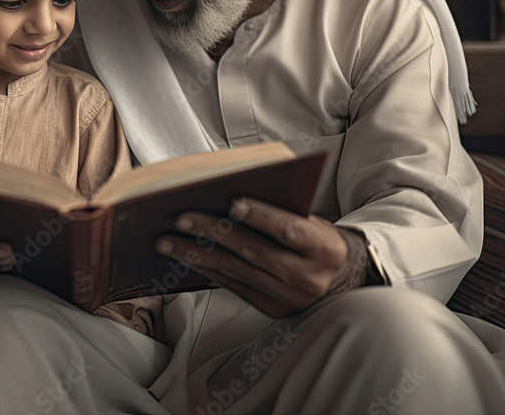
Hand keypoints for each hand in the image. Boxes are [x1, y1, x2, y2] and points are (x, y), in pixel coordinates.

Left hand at [155, 198, 365, 317]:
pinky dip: (206, 269)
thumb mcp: (312, 222)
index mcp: (323, 249)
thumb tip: (229, 196)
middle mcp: (307, 277)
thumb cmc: (316, 240)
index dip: (261, 216)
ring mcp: (287, 297)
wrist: (337, 280)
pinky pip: (232, 285)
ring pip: (235, 271)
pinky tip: (186, 256)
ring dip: (197, 254)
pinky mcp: (271, 309)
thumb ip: (281, 212)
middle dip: (213, 233)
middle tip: (182, 218)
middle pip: (253, 251)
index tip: (232, 202)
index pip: (290, 231)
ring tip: (167, 241)